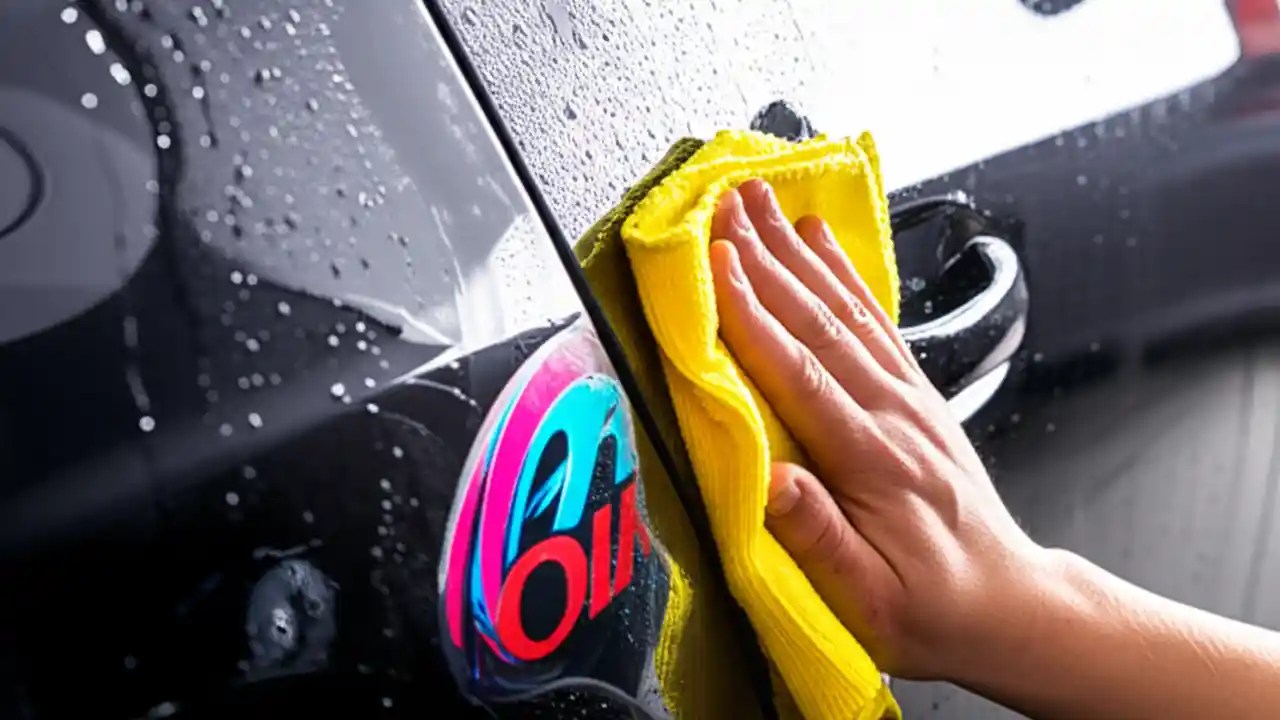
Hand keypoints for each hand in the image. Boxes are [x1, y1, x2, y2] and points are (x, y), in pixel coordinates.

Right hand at [709, 179, 1046, 680]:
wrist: (1010, 604)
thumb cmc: (933, 610)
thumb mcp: (869, 603)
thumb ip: (819, 538)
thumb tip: (769, 481)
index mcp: (874, 463)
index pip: (801, 373)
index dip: (753, 314)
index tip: (716, 263)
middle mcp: (895, 416)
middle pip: (820, 322)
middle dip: (767, 258)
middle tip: (726, 203)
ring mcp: (910, 399)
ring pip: (846, 310)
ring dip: (799, 252)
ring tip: (762, 202)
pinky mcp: (916, 396)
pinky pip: (877, 321)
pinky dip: (844, 274)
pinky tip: (821, 243)